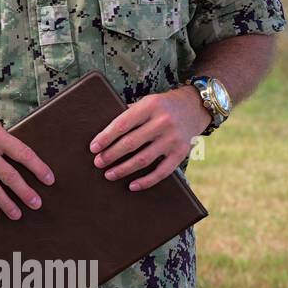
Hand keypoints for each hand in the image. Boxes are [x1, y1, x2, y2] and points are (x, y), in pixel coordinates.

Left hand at [89, 86, 211, 190]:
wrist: (194, 107)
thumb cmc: (161, 106)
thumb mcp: (146, 101)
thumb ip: (128, 114)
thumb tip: (103, 134)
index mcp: (150, 106)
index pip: (122, 124)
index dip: (105, 137)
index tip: (93, 148)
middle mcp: (163, 122)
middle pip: (131, 143)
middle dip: (111, 155)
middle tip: (98, 163)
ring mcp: (173, 138)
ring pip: (144, 159)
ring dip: (123, 169)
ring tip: (109, 174)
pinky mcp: (181, 152)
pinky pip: (162, 171)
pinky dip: (146, 181)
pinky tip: (132, 186)